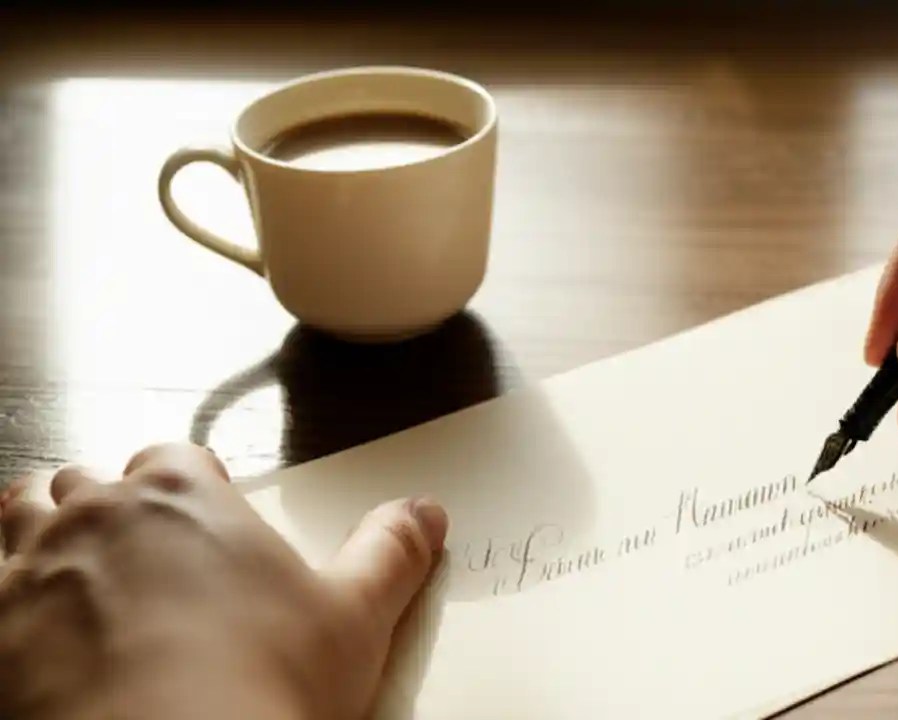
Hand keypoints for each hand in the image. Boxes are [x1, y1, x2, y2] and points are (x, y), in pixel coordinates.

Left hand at [0, 443, 447, 719]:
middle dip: (111, 506)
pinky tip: (38, 631)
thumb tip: (424, 513)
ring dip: (43, 532)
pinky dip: (8, 598)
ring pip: (21, 515)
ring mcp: (31, 571)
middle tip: (144, 552)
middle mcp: (96, 515)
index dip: (190, 486)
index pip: (173, 458)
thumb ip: (391, 552)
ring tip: (76, 573)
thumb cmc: (256, 689)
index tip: (205, 518)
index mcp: (181, 495)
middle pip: (89, 481)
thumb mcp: (354, 618)